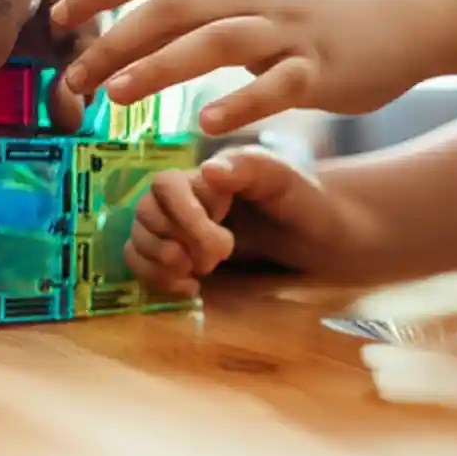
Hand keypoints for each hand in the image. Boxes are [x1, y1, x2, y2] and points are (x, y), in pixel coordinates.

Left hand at [51, 0, 424, 134]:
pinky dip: (240, 104)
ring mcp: (288, 32)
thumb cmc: (310, 22)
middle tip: (73, 79)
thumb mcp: (247, 6)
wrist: (402, 20)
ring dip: (160, 67)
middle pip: (173, 6)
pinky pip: (278, 85)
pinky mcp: (321, 69)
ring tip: (115, 97)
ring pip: (216, 41)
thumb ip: (193, 17)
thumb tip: (124, 36)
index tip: (57, 17)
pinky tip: (206, 126)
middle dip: (114, 39)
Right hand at [128, 145, 356, 294]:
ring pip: (136, 238)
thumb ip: (250, 168)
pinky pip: (139, 262)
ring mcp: (175, 228)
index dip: (186, 218)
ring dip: (159, 261)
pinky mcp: (175, 255)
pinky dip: (154, 277)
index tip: (224, 244)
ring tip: (196, 275)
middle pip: (144, 214)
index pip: (165, 187)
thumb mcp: (284, 179)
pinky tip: (188, 287)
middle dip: (175, 243)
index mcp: (203, 175)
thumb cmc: (304, 202)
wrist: (320, 237)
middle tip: (217, 260)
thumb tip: (208, 170)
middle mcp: (182, 198)